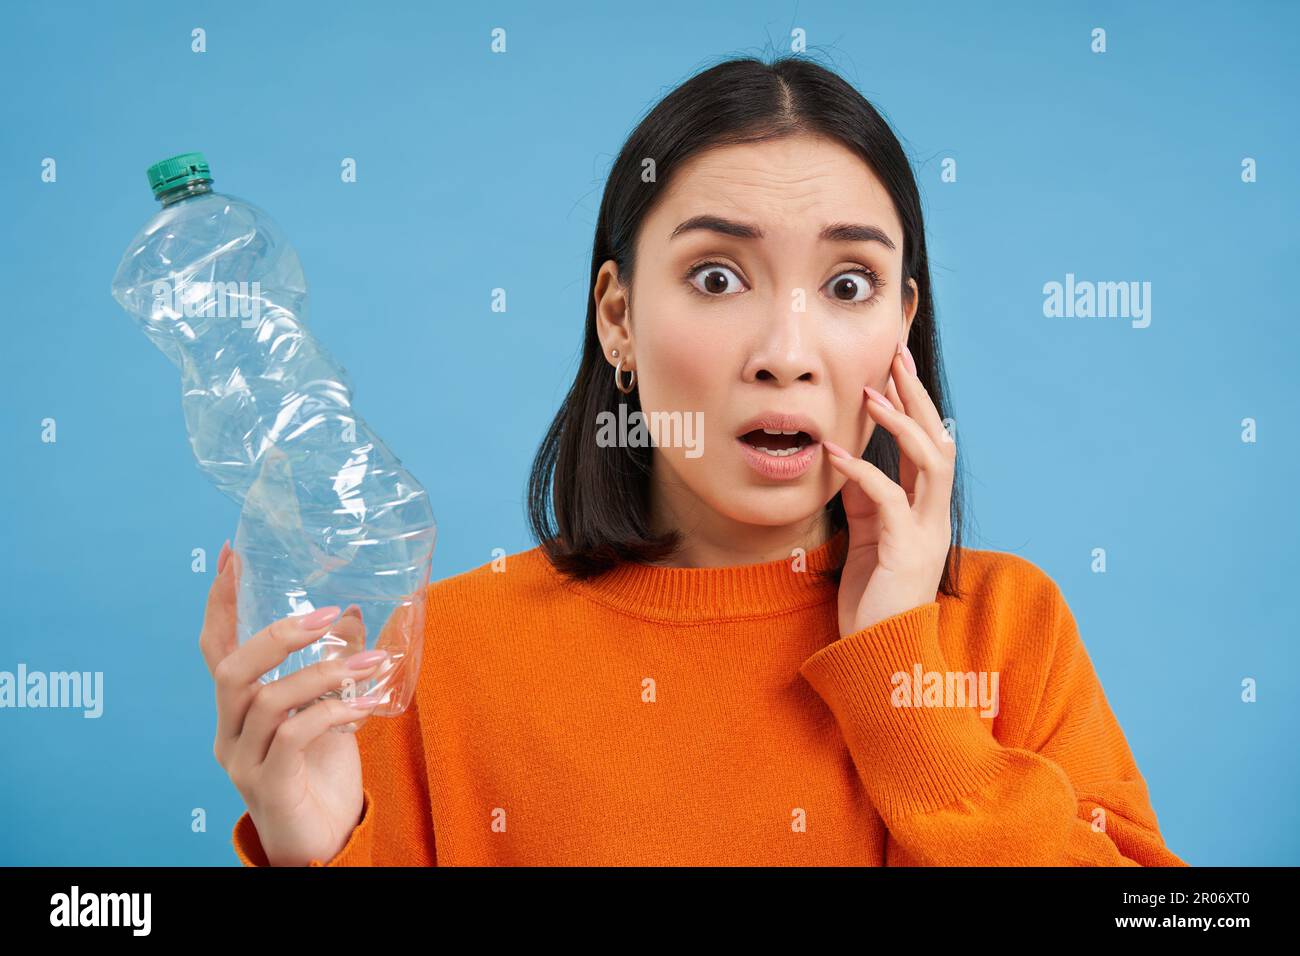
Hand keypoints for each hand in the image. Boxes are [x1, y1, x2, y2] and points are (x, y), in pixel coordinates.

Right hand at [201, 539, 389, 865]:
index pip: (216, 647)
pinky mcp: (268, 786)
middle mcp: (229, 733)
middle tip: (326, 615)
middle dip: (277, 635)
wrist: (321, 843)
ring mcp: (243, 761)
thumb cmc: (321, 775)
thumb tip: (352, 612)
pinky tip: (368, 706)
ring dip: (324, 674)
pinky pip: (294, 737)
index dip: (220, 602)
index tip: (232, 554)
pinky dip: (333, 713)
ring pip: (268, 700)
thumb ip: (334, 667)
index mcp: (237, 710)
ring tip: (371, 663)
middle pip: (231, 670)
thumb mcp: (331, 712)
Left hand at [822, 343, 955, 637]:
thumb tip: (848, 458)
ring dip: (900, 423)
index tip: (893, 367)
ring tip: (870, 393)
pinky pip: (889, 499)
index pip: (926, 444)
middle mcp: (934, 516)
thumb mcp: (868, 537)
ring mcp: (926, 532)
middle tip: (894, 356)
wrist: (879, 653)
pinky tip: (834, 453)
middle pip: (937, 439)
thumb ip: (867, 499)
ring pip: (929, 461)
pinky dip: (862, 472)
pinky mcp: (905, 551)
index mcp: (925, 511)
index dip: (913, 404)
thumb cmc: (873, 599)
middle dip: (916, 396)